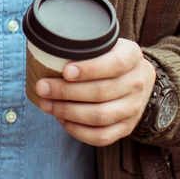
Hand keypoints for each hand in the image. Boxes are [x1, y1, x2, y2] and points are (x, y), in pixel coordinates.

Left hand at [33, 38, 154, 146]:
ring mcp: (134, 108)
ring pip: (100, 116)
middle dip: (66, 91)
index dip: (89, 70)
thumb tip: (49, 50)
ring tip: (47, 104)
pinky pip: (102, 136)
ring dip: (68, 112)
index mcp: (132, 56)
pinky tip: (62, 119)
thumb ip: (85, 46)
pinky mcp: (127, 127)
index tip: (65, 71)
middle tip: (43, 88)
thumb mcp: (105, 44)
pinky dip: (78, 130)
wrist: (136, 78)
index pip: (114, 64)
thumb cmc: (110, 58)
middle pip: (101, 92)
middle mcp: (137, 82)